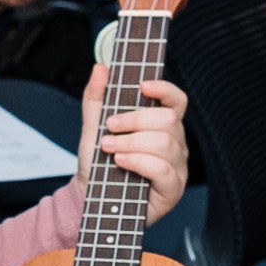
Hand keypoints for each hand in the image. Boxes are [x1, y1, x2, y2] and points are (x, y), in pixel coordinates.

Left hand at [75, 65, 188, 225]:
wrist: (89, 197)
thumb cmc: (98, 164)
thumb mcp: (93, 127)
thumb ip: (96, 98)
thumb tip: (100, 68)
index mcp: (160, 126)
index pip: (176, 101)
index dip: (164, 89)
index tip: (143, 86)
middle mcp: (174, 144)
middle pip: (168, 120)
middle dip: (135, 120)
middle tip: (110, 127)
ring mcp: (176, 167)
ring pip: (165, 143)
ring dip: (131, 142)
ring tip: (109, 148)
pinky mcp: (172, 189)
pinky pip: (163, 169)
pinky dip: (138, 161)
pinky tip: (121, 162)